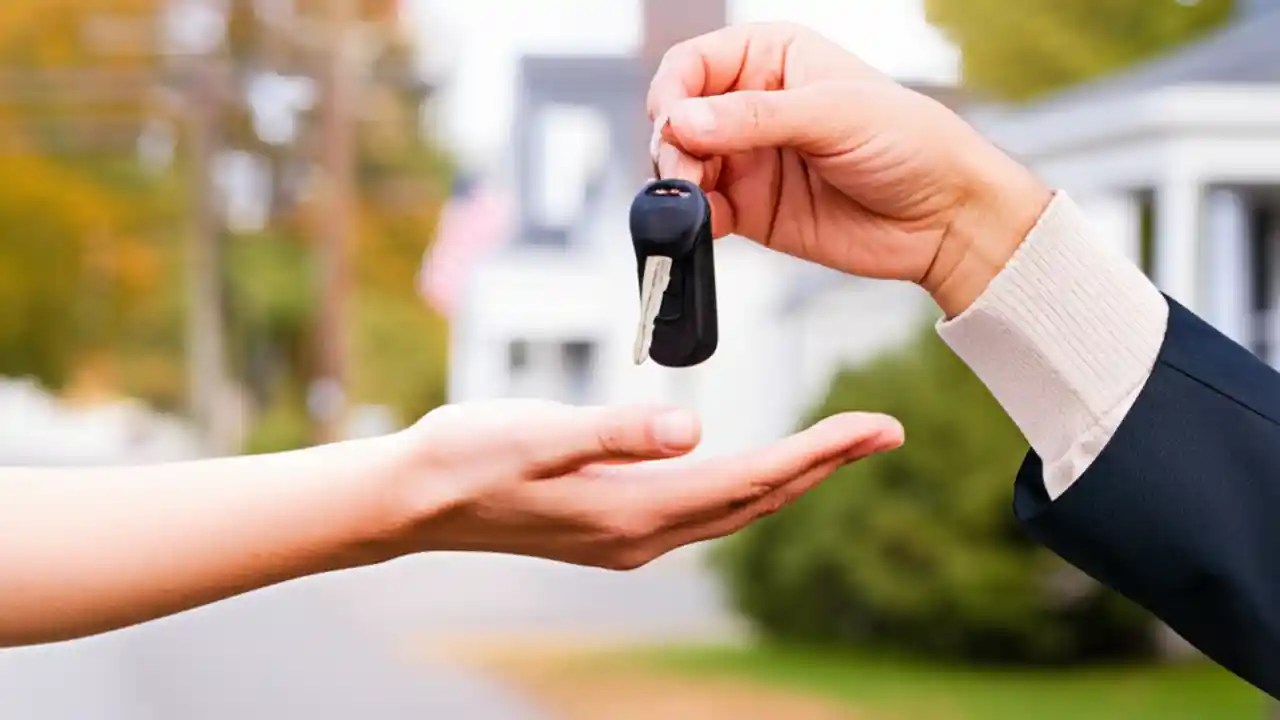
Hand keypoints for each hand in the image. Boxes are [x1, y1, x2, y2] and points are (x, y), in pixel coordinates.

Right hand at [379, 400, 901, 569]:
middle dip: (824, 465)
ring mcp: (629, 538)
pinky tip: (756, 468)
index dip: (817, 453)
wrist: (413, 498)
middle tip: (884, 431)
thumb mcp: (537, 434)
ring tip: (839, 447)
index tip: (873, 427)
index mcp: (634, 512)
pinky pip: (702, 510)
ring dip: (792, 477)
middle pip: (757, 499)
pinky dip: (746, 485)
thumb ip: (615, 433)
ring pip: (734, 509)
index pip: (750, 479)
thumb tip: (693, 429)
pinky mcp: (613, 526)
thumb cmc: (467, 457)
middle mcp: (642, 536)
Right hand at [646, 23, 1052, 315]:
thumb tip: (683, 121)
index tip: (674, 122)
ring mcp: (749, 160)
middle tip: (687, 169)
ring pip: (683, 166)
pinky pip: (704, 211)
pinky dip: (693, 219)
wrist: (944, 218)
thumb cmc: (910, 143)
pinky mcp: (751, 209)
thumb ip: (755, 118)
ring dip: (679, 182)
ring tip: (698, 196)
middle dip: (672, 142)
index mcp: (772, 59)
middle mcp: (752, 106)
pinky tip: (707, 222)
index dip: (675, 91)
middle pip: (678, 117)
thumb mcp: (834, 114)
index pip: (694, 64)